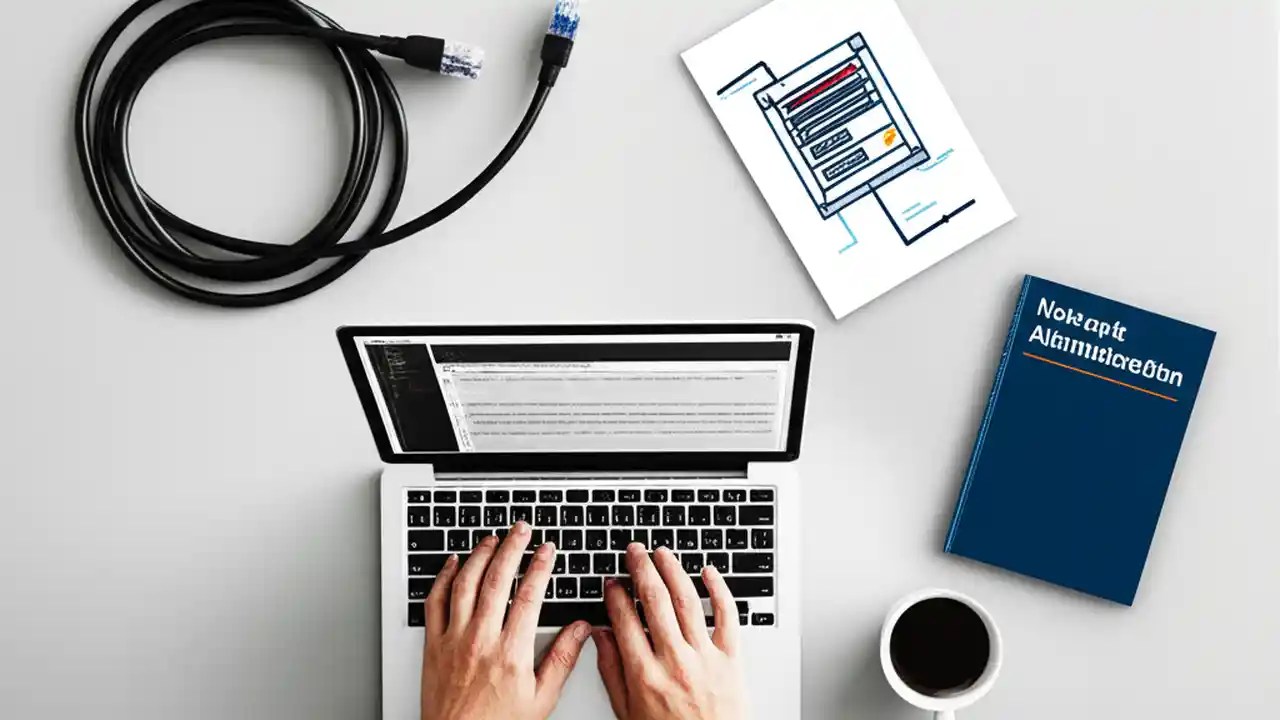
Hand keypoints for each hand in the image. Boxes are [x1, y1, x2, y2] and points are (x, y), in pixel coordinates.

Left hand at [421, 522, 591, 719]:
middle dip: (512, 547)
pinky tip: (454, 563)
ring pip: (465, 583)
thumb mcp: (541, 699)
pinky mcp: (433, 645)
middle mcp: (481, 639)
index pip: (529, 595)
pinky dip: (443, 577)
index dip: (540, 566)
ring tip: (492, 539)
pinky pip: (434, 601)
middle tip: (521, 530)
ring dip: (480, 555)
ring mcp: (454, 639)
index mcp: (511, 652)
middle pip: (497, 579)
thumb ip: (563, 660)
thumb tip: (581, 630)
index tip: (547, 549)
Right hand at [593, 544, 747, 719]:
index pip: (625, 620)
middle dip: (641, 569)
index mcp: (645, 675)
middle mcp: (674, 661)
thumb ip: (612, 671)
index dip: (616, 595)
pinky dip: (718, 590)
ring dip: (672, 570)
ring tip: (662, 553)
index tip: (611, 580)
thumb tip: (599, 636)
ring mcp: (705, 657)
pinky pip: (727, 616)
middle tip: (635, 552)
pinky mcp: (732, 658)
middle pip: (654, 601)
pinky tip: (708, 572)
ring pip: (687, 601)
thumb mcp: (627, 713)